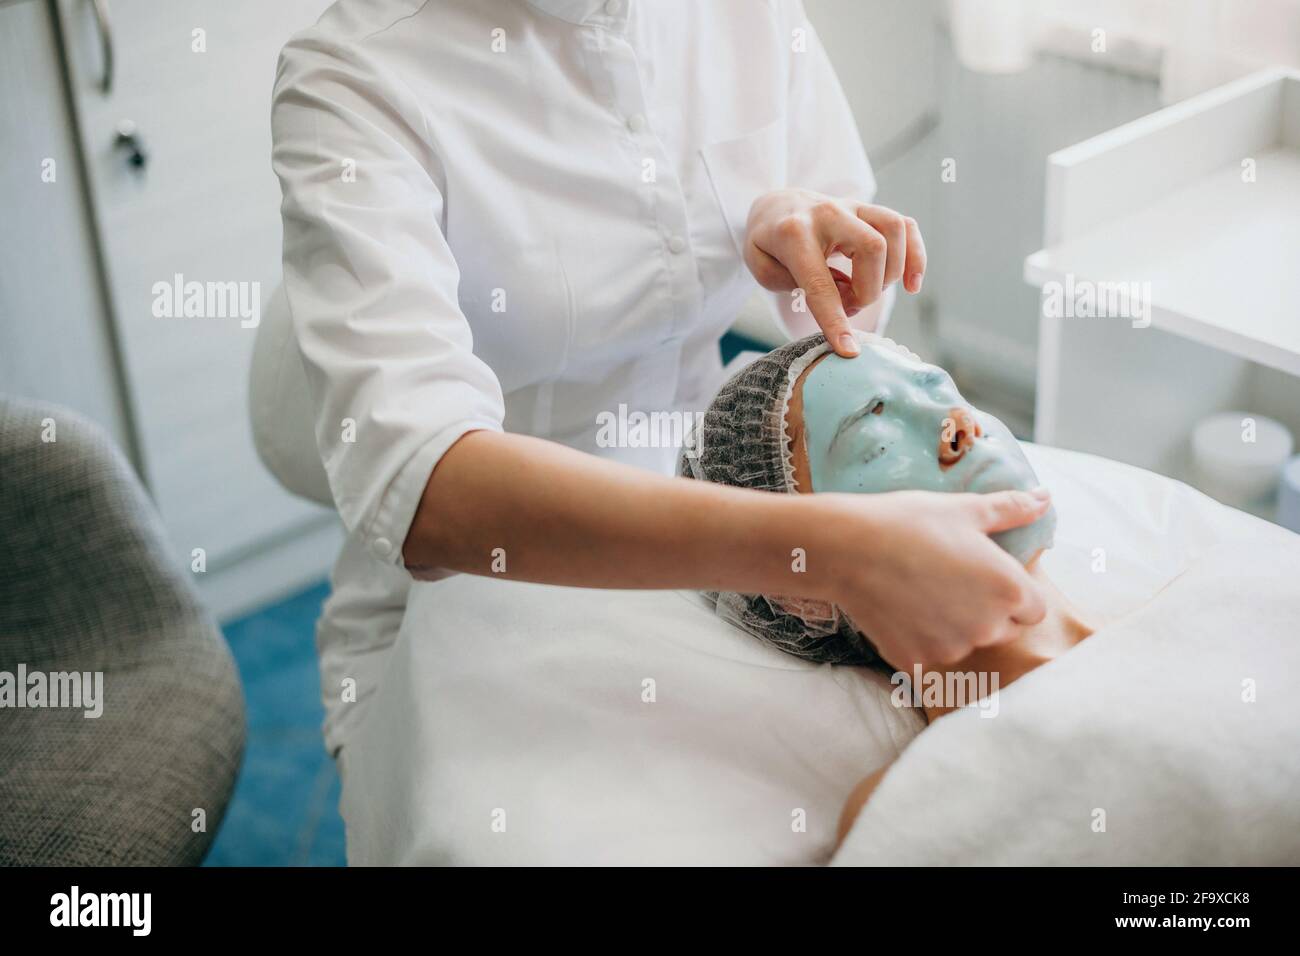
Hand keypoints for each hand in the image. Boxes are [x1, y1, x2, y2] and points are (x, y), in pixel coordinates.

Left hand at [743, 188, 925, 356]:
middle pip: (872, 248)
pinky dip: (916, 257)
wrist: (775, 206)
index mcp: (794, 234)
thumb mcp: (761, 267)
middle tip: (849, 305)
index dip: (835, 320)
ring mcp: (852, 208)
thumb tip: (843, 296)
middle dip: (868, 290)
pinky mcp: (870, 210)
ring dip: (891, 273)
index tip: (849, 350)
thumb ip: (794, 286)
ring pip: (893, 231)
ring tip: (868, 291)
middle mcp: (828, 214)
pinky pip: (906, 226)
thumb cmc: (768, 244)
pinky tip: (911, 285)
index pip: (820, 283)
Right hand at [811, 488, 1049, 669]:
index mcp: (1009, 590)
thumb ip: (1011, 508)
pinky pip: (927, 655)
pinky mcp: (916, 661)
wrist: (848, 548)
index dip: (1012, 593)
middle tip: (948, 581)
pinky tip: (898, 610)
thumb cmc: (909, 522)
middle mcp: (988, 627)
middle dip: (985, 613)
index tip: (983, 576)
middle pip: (1002, 631)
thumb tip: (1046, 499)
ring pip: (964, 644)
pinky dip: (917, 639)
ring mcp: (951, 649)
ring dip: (952, 628)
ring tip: (919, 592)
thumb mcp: (964, 509)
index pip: (1034, 609)